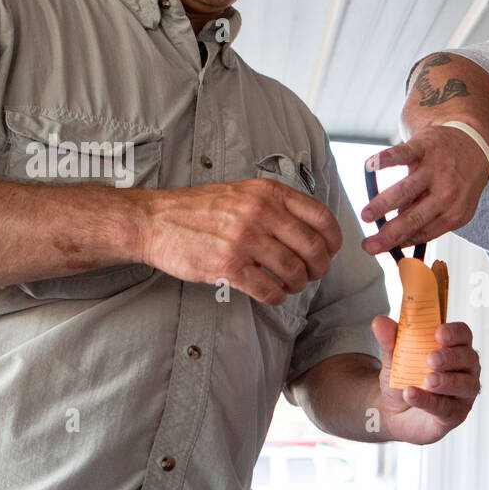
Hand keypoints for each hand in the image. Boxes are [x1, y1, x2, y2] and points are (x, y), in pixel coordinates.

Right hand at [135, 179, 341, 304]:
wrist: (155, 220)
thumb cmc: (202, 209)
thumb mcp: (244, 192)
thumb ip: (278, 206)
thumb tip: (315, 232)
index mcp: (268, 193)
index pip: (322, 218)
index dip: (333, 241)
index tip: (330, 252)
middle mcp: (260, 212)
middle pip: (313, 249)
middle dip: (319, 268)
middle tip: (312, 274)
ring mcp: (244, 240)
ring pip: (294, 272)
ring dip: (297, 284)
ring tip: (288, 284)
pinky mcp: (228, 266)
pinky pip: (270, 290)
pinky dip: (277, 297)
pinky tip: (271, 294)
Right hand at [359, 125, 488, 256]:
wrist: (474, 143)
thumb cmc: (458, 180)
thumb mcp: (454, 207)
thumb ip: (427, 219)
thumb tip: (397, 235)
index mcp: (455, 213)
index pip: (422, 233)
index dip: (399, 242)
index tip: (379, 248)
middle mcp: (448, 193)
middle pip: (414, 218)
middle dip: (389, 234)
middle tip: (369, 245)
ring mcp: (436, 169)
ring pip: (405, 190)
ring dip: (383, 204)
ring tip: (366, 216)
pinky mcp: (425, 147)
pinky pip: (402, 154)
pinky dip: (385, 159)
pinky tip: (371, 166)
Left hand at [371, 317, 480, 443]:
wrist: (394, 410)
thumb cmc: (406, 377)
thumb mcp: (395, 357)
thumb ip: (390, 340)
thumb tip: (379, 322)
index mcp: (455, 347)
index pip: (464, 334)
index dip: (454, 333)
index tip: (438, 333)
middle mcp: (466, 369)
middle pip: (468, 358)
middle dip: (450, 357)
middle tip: (431, 359)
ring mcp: (464, 393)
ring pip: (465, 385)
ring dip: (446, 382)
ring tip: (427, 380)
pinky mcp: (455, 415)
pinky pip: (446, 408)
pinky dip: (428, 401)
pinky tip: (412, 395)